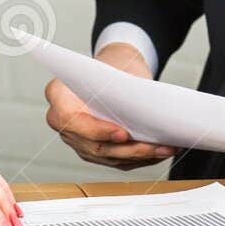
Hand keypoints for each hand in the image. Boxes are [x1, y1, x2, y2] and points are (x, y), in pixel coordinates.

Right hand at [44, 42, 177, 169]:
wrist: (116, 69)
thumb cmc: (114, 65)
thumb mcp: (117, 68)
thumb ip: (121, 90)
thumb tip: (144, 113)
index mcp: (59, 95)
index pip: (70, 120)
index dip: (96, 131)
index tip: (122, 133)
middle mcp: (65, 123)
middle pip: (92, 145)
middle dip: (127, 149)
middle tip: (151, 146)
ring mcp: (79, 140)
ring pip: (108, 156)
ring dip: (139, 156)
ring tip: (164, 149)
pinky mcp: (96, 152)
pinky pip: (118, 160)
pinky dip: (141, 158)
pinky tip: (160, 152)